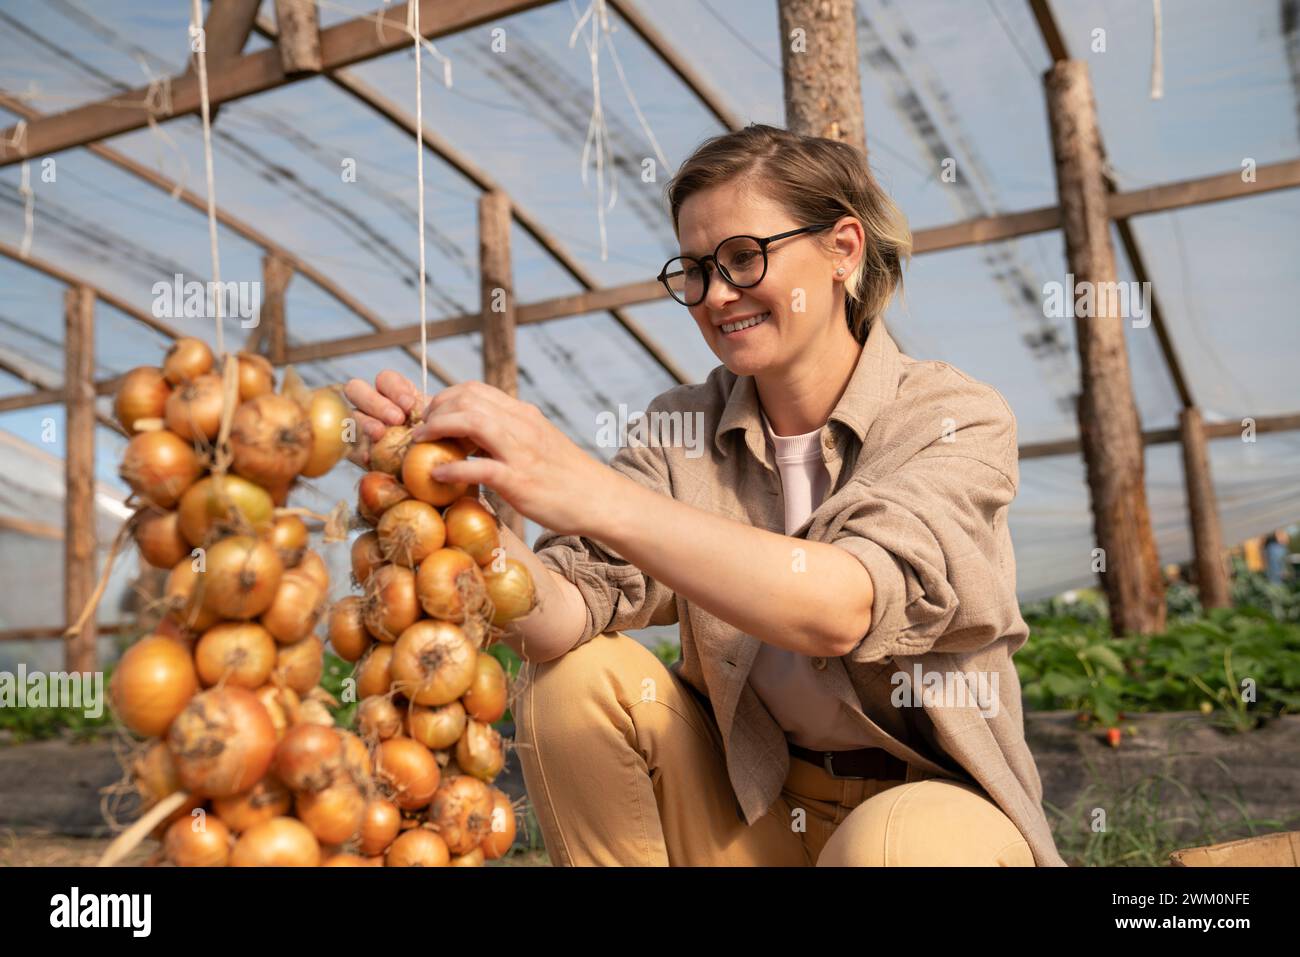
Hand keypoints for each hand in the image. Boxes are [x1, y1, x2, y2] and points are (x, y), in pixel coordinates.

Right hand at [342, 371, 431, 468]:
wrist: (431, 463)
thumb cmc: (436, 438)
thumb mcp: (437, 423)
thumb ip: (432, 415)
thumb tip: (426, 414)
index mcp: (392, 393)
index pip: (385, 379)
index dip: (395, 389)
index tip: (410, 405)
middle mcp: (371, 404)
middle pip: (356, 389)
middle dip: (377, 403)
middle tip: (396, 419)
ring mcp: (359, 424)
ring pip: (350, 413)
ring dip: (365, 422)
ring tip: (379, 434)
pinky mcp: (354, 448)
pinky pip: (349, 444)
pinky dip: (359, 449)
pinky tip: (369, 456)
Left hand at [408, 380, 613, 537]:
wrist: (600, 499)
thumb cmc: (566, 476)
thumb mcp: (537, 443)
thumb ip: (509, 434)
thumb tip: (473, 438)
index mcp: (523, 414)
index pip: (474, 389)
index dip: (443, 399)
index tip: (431, 418)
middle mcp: (521, 425)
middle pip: (466, 398)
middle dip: (434, 411)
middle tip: (420, 432)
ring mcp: (520, 451)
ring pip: (470, 421)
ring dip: (436, 430)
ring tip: (420, 446)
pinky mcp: (519, 481)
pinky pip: (478, 468)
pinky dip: (452, 469)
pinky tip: (437, 475)